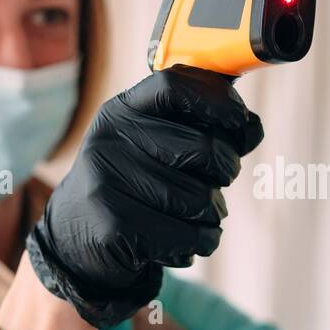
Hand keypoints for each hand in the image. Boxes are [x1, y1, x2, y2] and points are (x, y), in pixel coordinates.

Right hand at [25, 65, 263, 327]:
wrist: (77, 241)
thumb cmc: (136, 186)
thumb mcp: (160, 148)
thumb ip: (206, 131)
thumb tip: (252, 127)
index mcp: (122, 111)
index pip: (174, 86)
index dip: (217, 100)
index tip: (241, 121)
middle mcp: (109, 139)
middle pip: (202, 148)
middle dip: (225, 171)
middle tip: (217, 183)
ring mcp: (106, 180)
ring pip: (200, 200)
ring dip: (212, 216)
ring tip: (193, 219)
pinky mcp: (113, 226)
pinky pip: (188, 236)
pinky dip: (198, 244)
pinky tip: (178, 244)